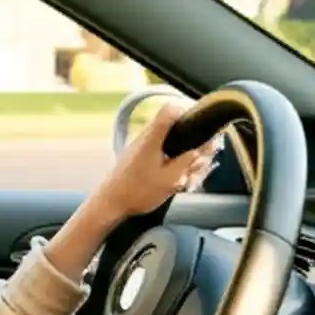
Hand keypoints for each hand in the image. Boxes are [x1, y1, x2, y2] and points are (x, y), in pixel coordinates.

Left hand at [93, 102, 218, 219]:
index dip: (189, 113)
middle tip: (197, 166)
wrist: (110, 203)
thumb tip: (203, 147)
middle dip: (193, 146)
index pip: (171, 110)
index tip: (203, 130)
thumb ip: (188, 161)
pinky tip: (179, 182)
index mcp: (153, 137)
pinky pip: (165, 153)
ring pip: (173, 143)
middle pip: (177, 128)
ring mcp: (144, 146)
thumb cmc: (138, 192)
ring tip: (188, 179)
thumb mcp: (170, 179)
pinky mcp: (142, 156)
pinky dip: (175, 165)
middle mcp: (148, 137)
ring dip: (185, 159)